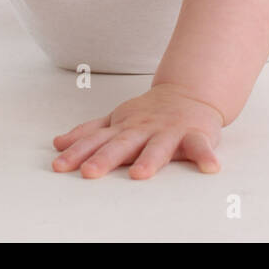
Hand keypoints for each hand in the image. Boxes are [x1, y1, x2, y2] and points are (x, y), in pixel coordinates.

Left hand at [51, 83, 224, 179]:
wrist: (189, 93)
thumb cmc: (148, 114)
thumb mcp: (115, 120)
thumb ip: (88, 133)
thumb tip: (58, 144)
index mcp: (123, 127)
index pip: (96, 141)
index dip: (77, 153)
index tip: (59, 166)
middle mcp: (143, 129)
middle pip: (122, 145)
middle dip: (105, 158)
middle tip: (89, 172)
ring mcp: (169, 131)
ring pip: (159, 147)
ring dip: (150, 160)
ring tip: (140, 175)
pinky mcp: (196, 135)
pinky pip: (201, 147)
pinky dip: (205, 157)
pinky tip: (210, 168)